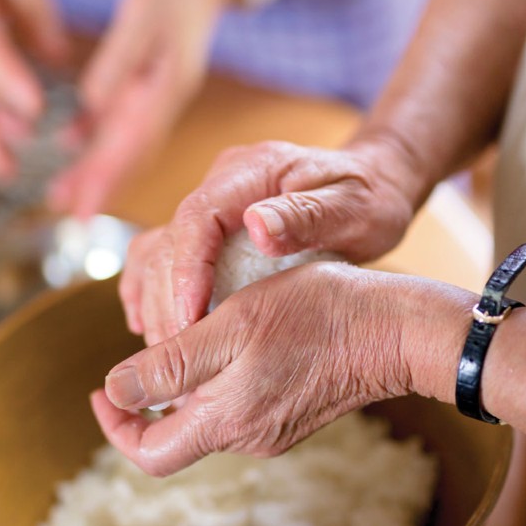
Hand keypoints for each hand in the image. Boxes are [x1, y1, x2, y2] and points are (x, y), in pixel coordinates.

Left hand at [47, 0, 235, 218]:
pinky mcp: (147, 83)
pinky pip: (120, 117)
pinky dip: (96, 134)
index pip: (134, 142)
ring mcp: (156, 94)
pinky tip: (70, 143)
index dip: (108, 177)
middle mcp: (164, 99)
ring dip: (95, 169)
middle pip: (129, 152)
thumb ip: (119, 60)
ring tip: (61, 195)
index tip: (85, 208)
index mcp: (168, 87)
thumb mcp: (145, 14)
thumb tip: (91, 102)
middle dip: (99, 185)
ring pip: (123, 141)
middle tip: (69, 217)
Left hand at [94, 263, 416, 475]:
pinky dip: (219, 380)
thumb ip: (171, 365)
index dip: (116, 427)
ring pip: (208, 417)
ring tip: (179, 337)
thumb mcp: (231, 326)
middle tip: (134, 359)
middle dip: (147, 401)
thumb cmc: (316, 316)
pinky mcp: (296, 413)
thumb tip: (115, 391)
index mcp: (226, 422)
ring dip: (184, 387)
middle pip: (177, 435)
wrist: (395, 330)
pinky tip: (228, 339)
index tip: (101, 390)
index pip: (150, 453)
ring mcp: (276, 429)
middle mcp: (248, 437)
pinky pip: (239, 406)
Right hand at [119, 138, 416, 341]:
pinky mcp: (212, 228)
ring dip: (153, 300)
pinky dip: (152, 291)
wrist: (376, 184)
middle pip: (169, 239)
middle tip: (177, 354)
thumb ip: (308, 214)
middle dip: (167, 299)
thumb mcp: (354, 207)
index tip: (191, 318)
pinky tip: (148, 327)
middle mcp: (223, 182)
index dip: (187, 268)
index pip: (198, 215)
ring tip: (164, 352)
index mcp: (253, 170)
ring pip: (158, 250)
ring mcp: (215, 204)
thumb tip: (256, 226)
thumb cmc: (371, 197)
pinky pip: (166, 256)